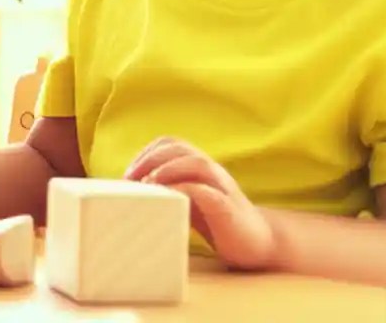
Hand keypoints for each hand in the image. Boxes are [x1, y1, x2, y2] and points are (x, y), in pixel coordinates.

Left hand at [125, 137, 276, 270]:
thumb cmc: (215, 221)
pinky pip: (209, 192)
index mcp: (200, 166)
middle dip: (150, 158)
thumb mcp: (186, 200)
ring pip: (198, 163)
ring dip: (168, 169)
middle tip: (129, 179)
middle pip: (181, 147)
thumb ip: (165, 191)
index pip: (171, 143)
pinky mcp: (229, 208)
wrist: (259, 243)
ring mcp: (222, 187)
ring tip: (147, 183)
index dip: (146, 152)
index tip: (127, 174)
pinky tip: (170, 197)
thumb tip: (126, 193)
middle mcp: (212, 171)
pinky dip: (187, 190)